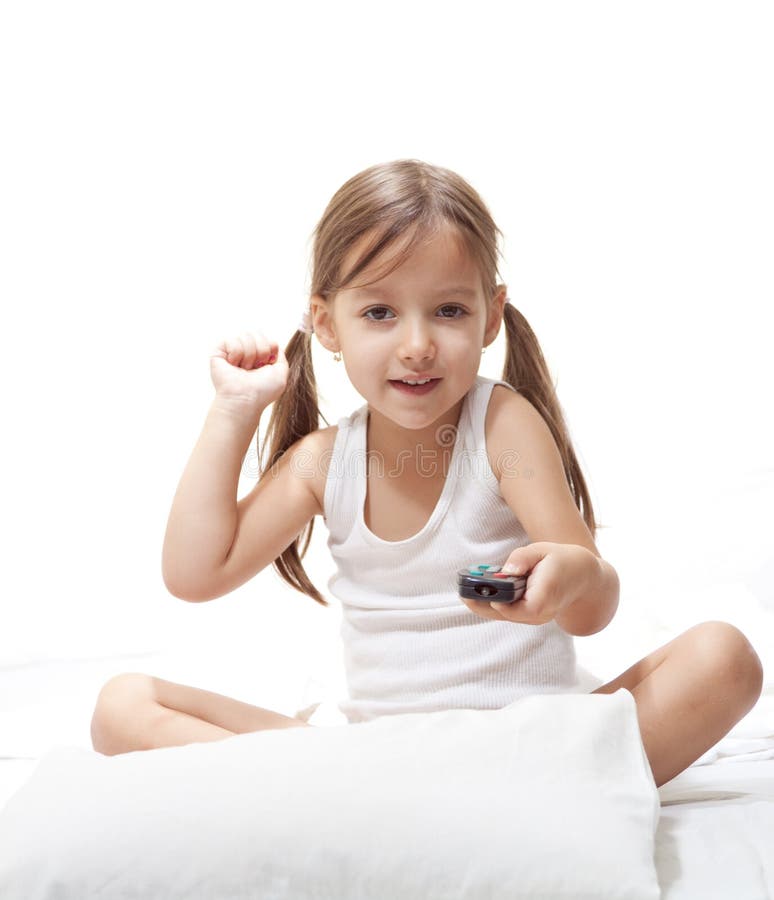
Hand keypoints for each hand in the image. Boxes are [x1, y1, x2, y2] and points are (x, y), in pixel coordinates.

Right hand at [209, 331, 288, 408]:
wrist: (245, 400)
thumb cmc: (262, 391)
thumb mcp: (281, 373)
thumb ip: (280, 356)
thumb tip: (273, 344)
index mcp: (260, 357)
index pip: (269, 339)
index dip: (271, 350)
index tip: (267, 365)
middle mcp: (246, 353)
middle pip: (258, 334)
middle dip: (261, 351)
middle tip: (254, 368)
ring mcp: (233, 351)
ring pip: (246, 335)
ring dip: (249, 355)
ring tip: (243, 370)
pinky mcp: (219, 351)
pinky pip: (232, 340)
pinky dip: (236, 354)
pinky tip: (233, 365)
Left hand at [461, 542, 597, 625]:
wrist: (582, 577)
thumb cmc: (561, 560)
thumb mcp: (543, 549)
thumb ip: (523, 558)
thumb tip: (506, 570)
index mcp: (548, 593)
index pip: (528, 609)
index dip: (507, 605)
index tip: (490, 596)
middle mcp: (543, 611)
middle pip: (510, 615)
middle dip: (485, 605)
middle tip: (463, 593)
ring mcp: (537, 617)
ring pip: (506, 616)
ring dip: (485, 606)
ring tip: (465, 591)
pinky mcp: (530, 616)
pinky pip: (508, 613)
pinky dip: (491, 605)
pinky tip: (475, 594)